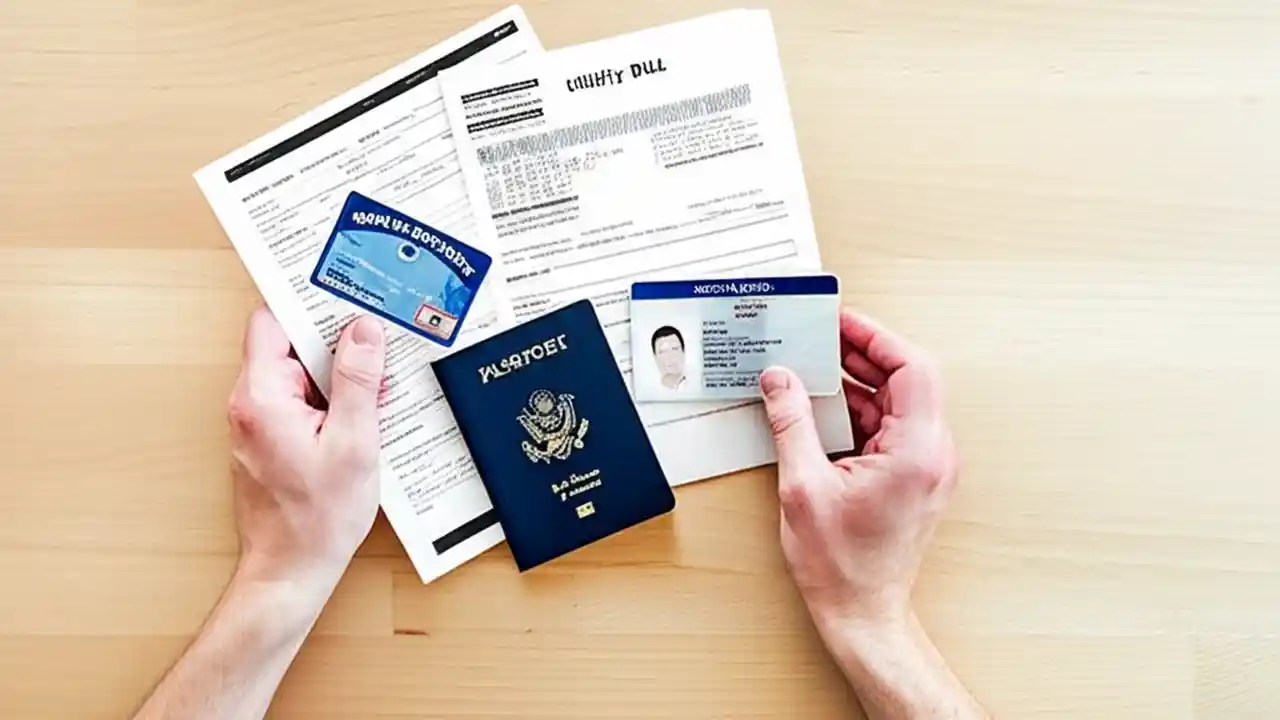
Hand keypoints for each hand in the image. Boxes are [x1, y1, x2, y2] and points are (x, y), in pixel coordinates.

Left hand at [226, 308, 386, 586]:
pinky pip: (301, 402)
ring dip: (338, 376)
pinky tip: (365, 414)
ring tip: (378, 381)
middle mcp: (250, 404)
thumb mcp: (353, 443)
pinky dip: (331, 401)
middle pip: (290, 346)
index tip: (344, 294)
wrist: (291, 571)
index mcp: (261, 397)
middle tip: (377, 336)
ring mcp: (258, 423)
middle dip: (335, 342)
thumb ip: (358, 381)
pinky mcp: (271, 440)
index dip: (308, 304)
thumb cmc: (316, 518)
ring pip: (299, 375)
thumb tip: (364, 330)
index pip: (271, 322)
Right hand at [760, 310, 957, 632]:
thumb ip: (791, 424)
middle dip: (860, 354)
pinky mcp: (912, 477)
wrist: (863, 615)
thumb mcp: (803, 486)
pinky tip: (820, 407)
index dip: (875, 337)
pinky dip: (857, 411)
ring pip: (896, 402)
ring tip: (811, 369)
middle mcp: (932, 455)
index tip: (840, 321)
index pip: (911, 368)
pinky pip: (889, 427)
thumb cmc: (841, 567)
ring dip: (856, 384)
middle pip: (906, 379)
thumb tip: (779, 379)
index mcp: (917, 452)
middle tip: (818, 337)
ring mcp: (925, 466)